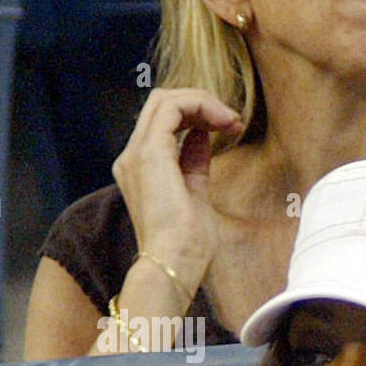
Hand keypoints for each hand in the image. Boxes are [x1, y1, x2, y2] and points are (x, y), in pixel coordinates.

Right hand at [112, 88, 243, 285]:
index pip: (163, 121)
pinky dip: (199, 107)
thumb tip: (202, 136)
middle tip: (233, 120)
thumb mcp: (196, 194)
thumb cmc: (188, 245)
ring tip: (231, 120)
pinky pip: (171, 109)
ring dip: (202, 102)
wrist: (173, 265)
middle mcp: (132, 157)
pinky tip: (223, 122)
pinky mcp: (149, 153)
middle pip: (162, 104)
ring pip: (164, 100)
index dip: (198, 115)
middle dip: (201, 104)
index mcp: (141, 168)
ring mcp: (137, 154)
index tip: (230, 128)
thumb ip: (194, 163)